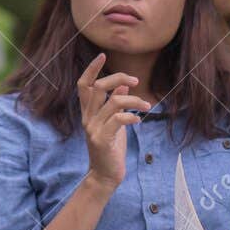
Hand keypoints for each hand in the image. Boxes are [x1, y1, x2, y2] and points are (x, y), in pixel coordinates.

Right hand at [76, 52, 151, 189]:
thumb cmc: (110, 147)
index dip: (91, 69)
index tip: (102, 55)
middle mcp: (87, 118)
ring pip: (113, 102)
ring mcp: (93, 129)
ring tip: (146, 106)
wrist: (105, 175)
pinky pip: (118, 119)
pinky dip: (131, 116)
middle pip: (98, 87)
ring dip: (134, 100)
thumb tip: (122, 86)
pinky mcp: (103, 139)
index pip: (83, 85)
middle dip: (118, 78)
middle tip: (136, 80)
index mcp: (88, 112)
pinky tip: (138, 120)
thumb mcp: (113, 123)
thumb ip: (114, 104)